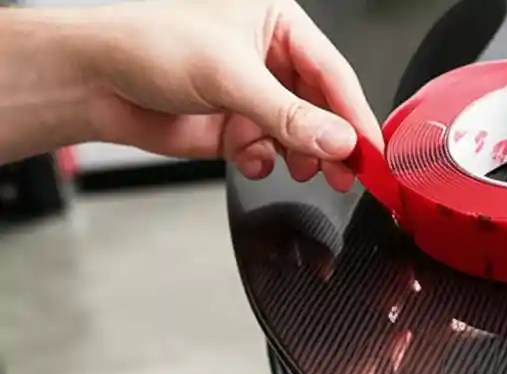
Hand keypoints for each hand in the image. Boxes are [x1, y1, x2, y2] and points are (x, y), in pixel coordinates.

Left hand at [80, 0, 379, 190]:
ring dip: (298, 155)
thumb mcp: (229, 75)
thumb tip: (337, 140)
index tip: (372, 151)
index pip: (334, 73)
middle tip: (346, 173)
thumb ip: (289, 115)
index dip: (355, 115)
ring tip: (297, 168)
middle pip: (321, 107)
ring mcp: (252, 93)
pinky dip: (263, 160)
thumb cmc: (146, 46)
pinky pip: (268, 150)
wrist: (91, 80)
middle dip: (330, 142)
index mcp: (277, 23)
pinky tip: (248, 157)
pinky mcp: (234, 125)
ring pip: (297, 134)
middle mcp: (269, 56)